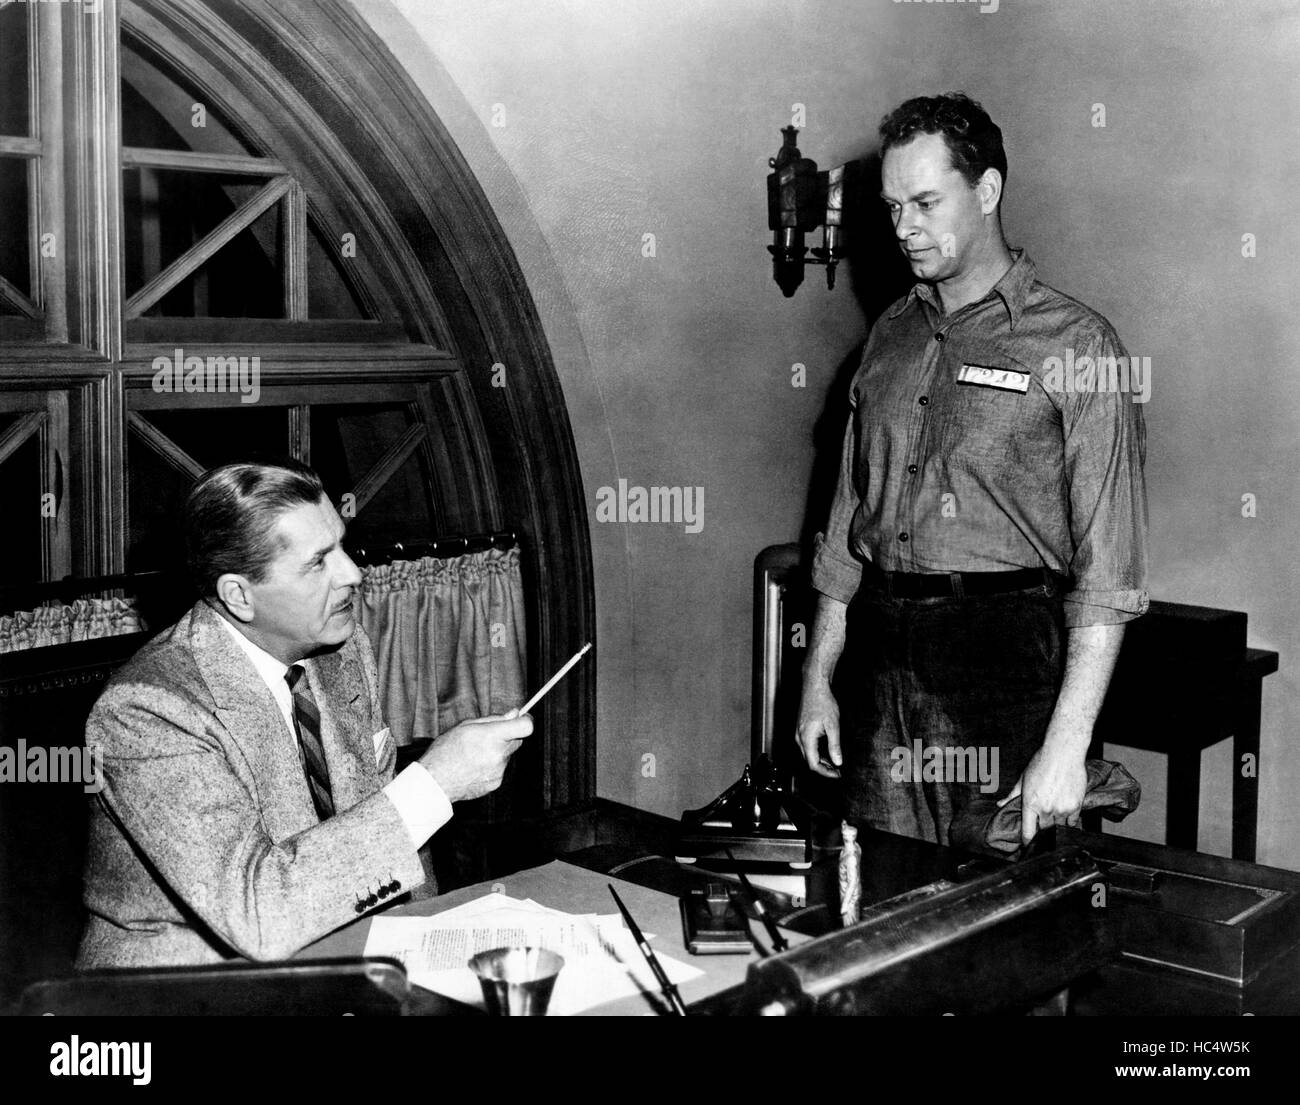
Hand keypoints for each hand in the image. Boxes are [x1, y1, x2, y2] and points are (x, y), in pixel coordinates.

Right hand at [417, 713, 532, 802]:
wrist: (435, 782)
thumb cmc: (446, 750)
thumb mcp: (466, 726)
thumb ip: (494, 719)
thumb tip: (515, 713)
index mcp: (492, 737)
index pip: (525, 727)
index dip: (526, 720)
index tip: (521, 718)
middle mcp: (499, 755)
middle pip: (518, 740)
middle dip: (508, 736)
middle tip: (488, 737)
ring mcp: (499, 771)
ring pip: (507, 755)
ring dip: (497, 752)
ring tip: (474, 754)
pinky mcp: (496, 783)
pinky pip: (500, 768)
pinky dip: (491, 765)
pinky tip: (473, 767)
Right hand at [795, 678, 841, 777]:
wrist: (814, 687)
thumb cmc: (822, 702)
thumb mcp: (833, 726)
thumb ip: (835, 745)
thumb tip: (838, 761)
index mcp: (806, 739)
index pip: (813, 764)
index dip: (826, 772)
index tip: (837, 774)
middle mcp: (799, 738)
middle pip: (809, 761)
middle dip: (824, 768)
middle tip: (838, 771)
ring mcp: (798, 733)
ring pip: (808, 754)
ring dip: (821, 761)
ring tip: (835, 762)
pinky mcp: (800, 729)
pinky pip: (807, 746)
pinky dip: (817, 752)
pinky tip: (827, 751)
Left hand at [998, 744, 1086, 845]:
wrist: (1063, 753)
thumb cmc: (1042, 762)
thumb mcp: (1023, 779)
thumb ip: (1012, 795)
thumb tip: (1000, 804)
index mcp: (1030, 804)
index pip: (1028, 832)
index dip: (1027, 841)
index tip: (1027, 844)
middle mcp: (1045, 809)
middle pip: (1043, 830)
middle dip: (1041, 828)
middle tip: (1041, 821)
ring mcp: (1062, 809)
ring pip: (1058, 826)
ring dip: (1055, 823)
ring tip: (1053, 812)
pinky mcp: (1076, 806)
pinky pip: (1072, 821)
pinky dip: (1068, 820)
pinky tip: (1064, 811)